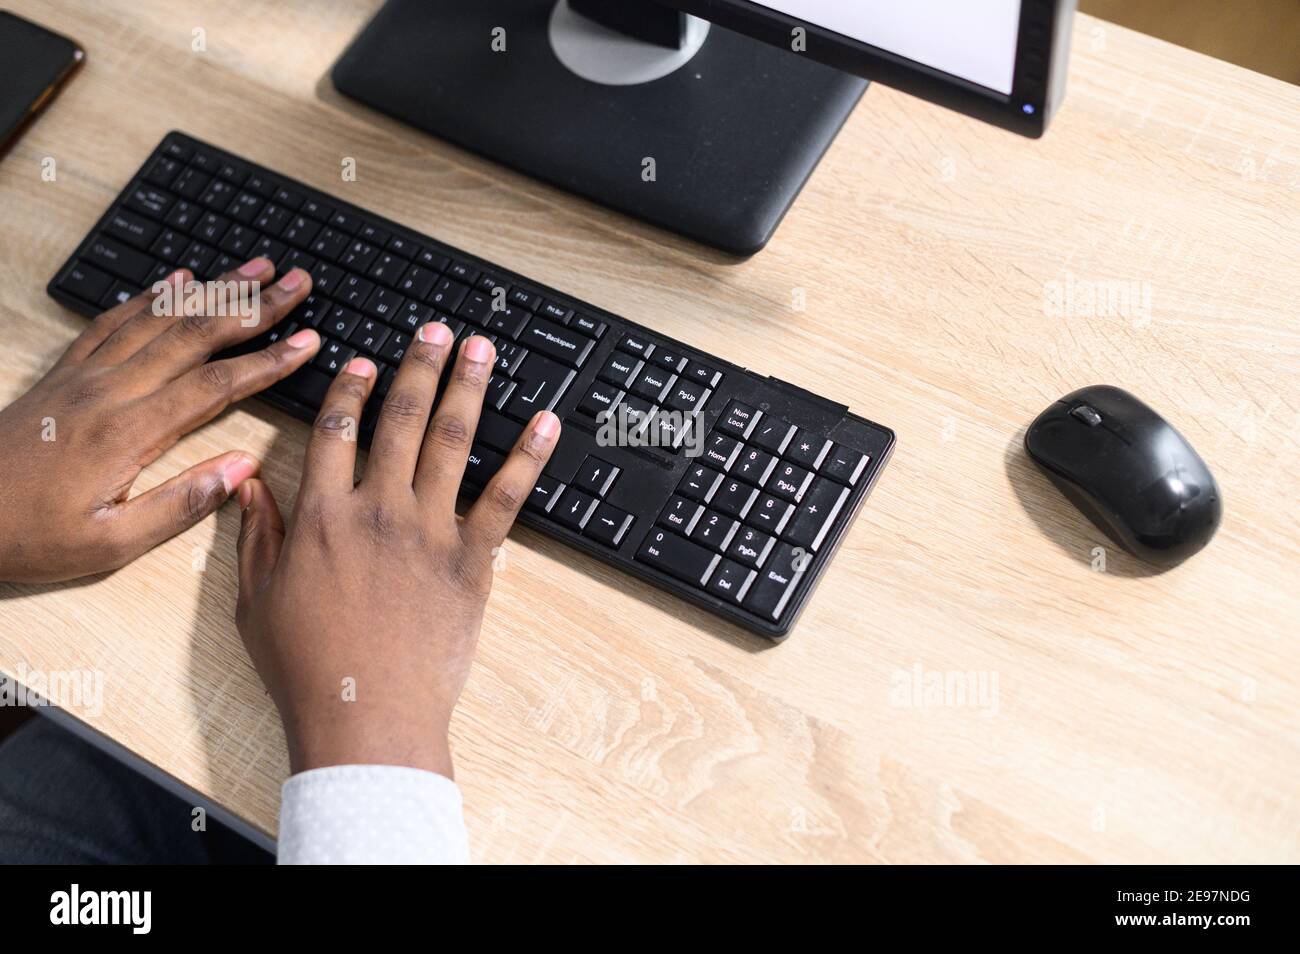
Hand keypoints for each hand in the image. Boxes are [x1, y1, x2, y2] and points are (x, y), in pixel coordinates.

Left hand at [0, 258, 317, 582]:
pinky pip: (114, 320)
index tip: (309, 343)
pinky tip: (178, 278)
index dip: (268, 362)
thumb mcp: (109, 543)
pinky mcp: (65, 373)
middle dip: (254, 305)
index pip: (216, 386)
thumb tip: (242, 466)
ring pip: (160, 318)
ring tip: (256, 267)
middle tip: (298, 282)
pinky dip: (151, 295)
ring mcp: (85, 376)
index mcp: (129, 433)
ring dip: (214, 288)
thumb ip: (180, 503)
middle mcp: (110, 391)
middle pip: (196, 335)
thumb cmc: (28, 535)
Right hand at [234, 323, 559, 777]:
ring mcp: (430, 530)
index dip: (350, 390)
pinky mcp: (472, 560)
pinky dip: (527, 457)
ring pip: (451, 441)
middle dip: (418, 367)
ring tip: (481, 349)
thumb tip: (249, 484)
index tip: (362, 362)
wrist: (366, 714)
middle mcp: (378, 510)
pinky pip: (505, 497)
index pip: (336, 431)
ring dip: (468, 388)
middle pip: (400, 420)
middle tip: (435, 330)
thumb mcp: (256, 602)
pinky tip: (545, 422)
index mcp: (322, 515)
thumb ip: (255, 537)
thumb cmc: (307, 667)